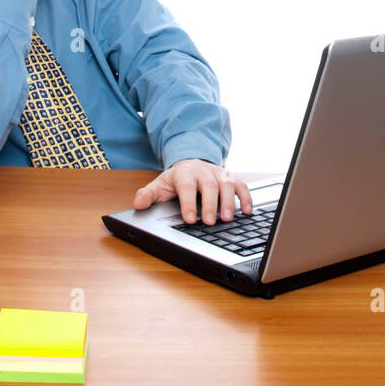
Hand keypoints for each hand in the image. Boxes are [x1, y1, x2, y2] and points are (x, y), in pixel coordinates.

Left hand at [133, 159, 253, 224]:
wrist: (191, 164)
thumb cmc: (176, 179)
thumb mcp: (159, 186)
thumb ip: (148, 195)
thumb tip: (138, 203)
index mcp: (184, 173)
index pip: (186, 187)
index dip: (188, 202)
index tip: (189, 219)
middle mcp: (203, 171)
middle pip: (208, 185)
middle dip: (210, 204)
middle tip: (210, 221)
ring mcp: (218, 173)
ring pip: (226, 184)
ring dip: (229, 201)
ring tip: (228, 219)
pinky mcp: (230, 178)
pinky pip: (241, 185)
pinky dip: (245, 197)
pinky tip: (247, 212)